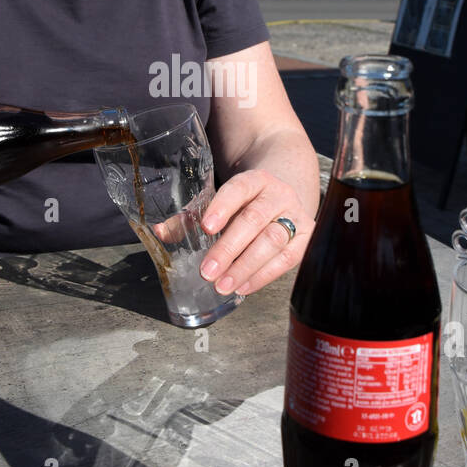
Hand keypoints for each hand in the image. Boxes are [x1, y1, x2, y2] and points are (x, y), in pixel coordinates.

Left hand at [195, 168, 314, 298]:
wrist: (283, 197)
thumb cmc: (246, 203)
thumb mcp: (221, 202)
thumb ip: (191, 218)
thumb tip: (160, 233)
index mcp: (255, 180)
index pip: (238, 189)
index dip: (223, 207)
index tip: (206, 227)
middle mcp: (278, 194)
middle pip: (254, 219)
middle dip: (229, 248)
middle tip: (208, 271)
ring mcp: (295, 215)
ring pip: (273, 241)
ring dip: (245, 267)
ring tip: (223, 285)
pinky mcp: (306, 237)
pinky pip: (287, 259)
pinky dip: (263, 276)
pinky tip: (243, 287)